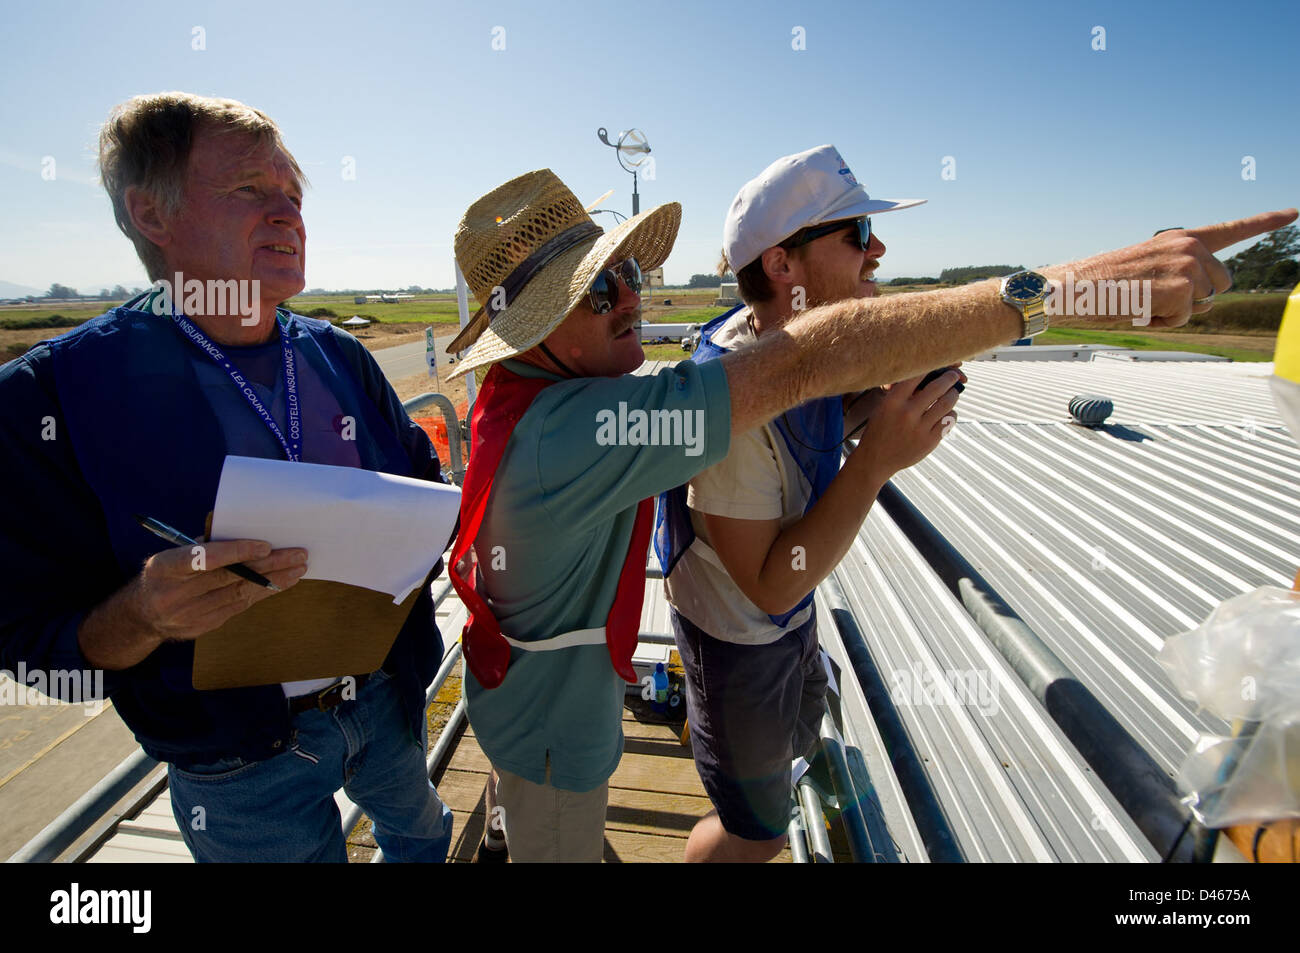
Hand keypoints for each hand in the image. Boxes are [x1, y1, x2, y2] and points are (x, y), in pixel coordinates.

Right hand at [78, 539, 307, 668]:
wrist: (142, 615)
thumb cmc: (166, 574)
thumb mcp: (173, 554)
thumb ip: (203, 545)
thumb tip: (243, 530)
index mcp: (165, 568)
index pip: (205, 558)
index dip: (236, 551)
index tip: (265, 545)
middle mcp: (175, 593)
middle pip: (231, 577)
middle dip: (269, 564)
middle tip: (297, 554)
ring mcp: (189, 614)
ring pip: (241, 594)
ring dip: (275, 580)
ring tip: (299, 567)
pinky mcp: (203, 626)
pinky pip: (240, 606)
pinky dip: (264, 592)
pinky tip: (283, 582)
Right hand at [848, 368, 961, 479]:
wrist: (876, 460)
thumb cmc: (880, 429)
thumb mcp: (884, 408)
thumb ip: (903, 394)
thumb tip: (929, 377)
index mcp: (892, 402)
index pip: (916, 376)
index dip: (929, 367)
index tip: (937, 363)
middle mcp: (907, 414)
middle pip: (937, 387)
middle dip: (949, 378)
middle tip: (953, 376)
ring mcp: (919, 428)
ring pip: (947, 403)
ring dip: (953, 395)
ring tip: (953, 393)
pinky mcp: (929, 441)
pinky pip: (949, 420)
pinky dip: (951, 413)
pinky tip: (948, 412)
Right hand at [1054, 208, 1297, 327]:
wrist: (1071, 287)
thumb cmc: (1100, 283)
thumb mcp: (1146, 271)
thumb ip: (1182, 279)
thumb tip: (1208, 304)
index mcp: (1180, 239)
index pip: (1232, 229)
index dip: (1267, 221)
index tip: (1293, 212)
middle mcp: (1190, 247)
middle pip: (1221, 283)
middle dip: (1196, 297)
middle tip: (1154, 296)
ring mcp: (1189, 266)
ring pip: (1204, 302)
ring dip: (1177, 311)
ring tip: (1142, 301)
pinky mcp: (1183, 288)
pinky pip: (1186, 317)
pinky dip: (1165, 321)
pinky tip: (1141, 308)